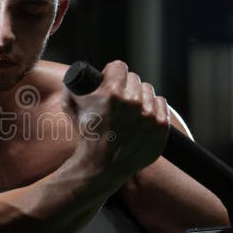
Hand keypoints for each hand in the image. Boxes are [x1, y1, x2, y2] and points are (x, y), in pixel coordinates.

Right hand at [62, 60, 169, 180]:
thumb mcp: (70, 105)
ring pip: (148, 90)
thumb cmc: (85, 135)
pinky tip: (141, 117)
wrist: (102, 166)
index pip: (119, 66)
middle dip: (125, 86)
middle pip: (134, 78)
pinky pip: (161, 103)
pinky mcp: (161, 126)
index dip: (111, 73)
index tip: (109, 81)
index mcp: (111, 94)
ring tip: (129, 111)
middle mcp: (133, 102)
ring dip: (139, 96)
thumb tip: (81, 74)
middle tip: (118, 99)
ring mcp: (149, 115)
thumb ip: (74, 84)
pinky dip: (152, 108)